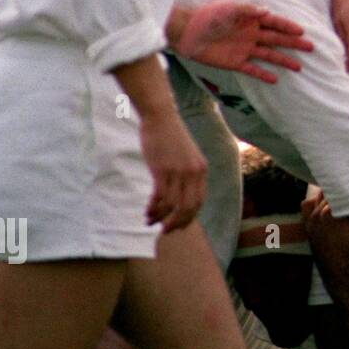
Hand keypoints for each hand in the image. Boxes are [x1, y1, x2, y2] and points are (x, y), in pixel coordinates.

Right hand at [139, 111, 206, 230]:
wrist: (161, 118)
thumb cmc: (171, 137)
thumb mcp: (187, 157)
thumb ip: (187, 174)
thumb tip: (180, 195)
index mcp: (202, 170)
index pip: (199, 201)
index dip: (189, 217)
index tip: (179, 225)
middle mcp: (193, 173)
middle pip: (188, 207)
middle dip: (176, 223)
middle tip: (165, 231)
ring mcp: (178, 172)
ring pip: (172, 205)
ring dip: (160, 217)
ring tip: (150, 221)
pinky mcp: (162, 170)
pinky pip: (159, 197)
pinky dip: (153, 208)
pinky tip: (147, 212)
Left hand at [175, 0, 312, 82]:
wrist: (186, 32)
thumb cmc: (207, 16)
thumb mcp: (227, 8)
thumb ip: (247, 10)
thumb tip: (267, 11)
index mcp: (251, 20)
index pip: (275, 23)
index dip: (288, 27)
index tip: (302, 31)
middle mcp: (252, 35)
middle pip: (277, 40)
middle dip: (294, 43)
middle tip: (310, 48)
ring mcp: (245, 49)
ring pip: (269, 55)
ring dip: (284, 61)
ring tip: (299, 67)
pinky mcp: (235, 63)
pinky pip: (253, 70)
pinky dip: (264, 75)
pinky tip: (275, 80)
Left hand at [301, 191, 348, 293]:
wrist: (344, 279)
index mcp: (331, 211)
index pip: (340, 185)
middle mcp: (317, 214)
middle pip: (330, 189)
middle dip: (342, 188)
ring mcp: (310, 222)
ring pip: (319, 196)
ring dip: (331, 195)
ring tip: (345, 199)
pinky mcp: (308, 229)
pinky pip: (308, 206)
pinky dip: (317, 202)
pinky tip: (331, 207)